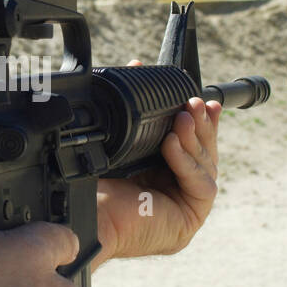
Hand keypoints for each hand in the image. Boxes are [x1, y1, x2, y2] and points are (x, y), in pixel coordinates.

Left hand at [95, 61, 221, 264]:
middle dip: (200, 125)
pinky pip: (201, 184)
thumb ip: (131, 111)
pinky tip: (171, 146)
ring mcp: (184, 208)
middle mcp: (174, 193)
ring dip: (195, 138)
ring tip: (182, 117)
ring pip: (205, 166)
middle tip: (193, 101)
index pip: (189, 145)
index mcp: (159, 176)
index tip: (200, 98)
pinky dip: (187, 162)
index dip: (198, 121)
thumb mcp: (116, 139)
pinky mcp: (190, 220)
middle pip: (202, 153)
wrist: (81, 218)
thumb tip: (137, 66)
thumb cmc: (90, 186)